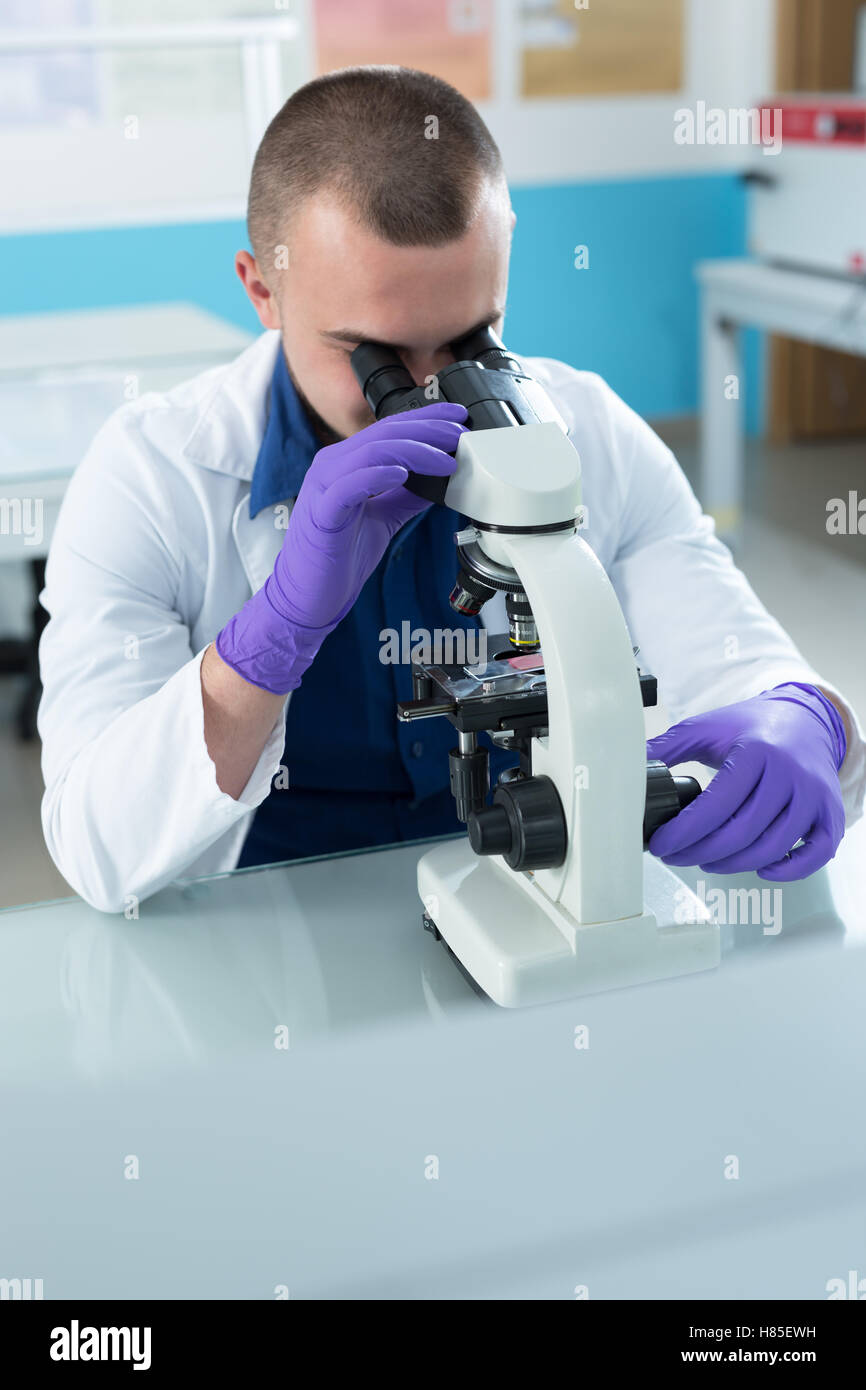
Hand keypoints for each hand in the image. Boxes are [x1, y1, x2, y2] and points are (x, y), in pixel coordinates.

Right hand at [216, 402, 467, 692]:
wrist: (308, 596)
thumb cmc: (339, 557)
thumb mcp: (383, 518)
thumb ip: (406, 496)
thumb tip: (440, 478)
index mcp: (346, 464)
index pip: (389, 430)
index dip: (426, 419)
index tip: (459, 419)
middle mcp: (332, 466)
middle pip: (384, 434)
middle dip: (428, 430)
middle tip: (460, 435)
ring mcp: (324, 486)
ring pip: (371, 452)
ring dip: (414, 451)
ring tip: (444, 460)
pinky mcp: (322, 513)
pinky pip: (349, 485)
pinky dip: (377, 475)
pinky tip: (402, 474)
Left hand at [646, 683, 846, 880]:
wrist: (804, 719)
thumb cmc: (751, 727)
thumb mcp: (706, 729)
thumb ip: (667, 748)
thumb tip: (625, 768)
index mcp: (756, 752)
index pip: (715, 805)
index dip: (683, 833)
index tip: (659, 845)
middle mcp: (789, 774)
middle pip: (741, 832)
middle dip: (699, 852)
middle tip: (675, 856)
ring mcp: (813, 796)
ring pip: (771, 847)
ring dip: (732, 864)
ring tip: (705, 861)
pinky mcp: (829, 813)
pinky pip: (817, 854)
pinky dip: (789, 870)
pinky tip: (760, 869)